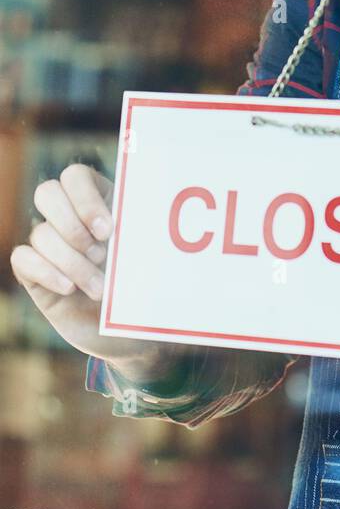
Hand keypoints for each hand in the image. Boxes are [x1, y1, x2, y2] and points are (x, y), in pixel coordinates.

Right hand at [10, 162, 176, 375]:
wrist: (130, 332)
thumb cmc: (144, 286)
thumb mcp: (148, 255)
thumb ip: (139, 231)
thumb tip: (142, 213)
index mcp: (99, 200)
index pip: (75, 176)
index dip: (86, 199)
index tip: (107, 231)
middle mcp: (70, 217)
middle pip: (47, 193)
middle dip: (73, 226)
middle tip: (100, 254)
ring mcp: (50, 244)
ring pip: (40, 233)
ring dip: (72, 261)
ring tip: (100, 288)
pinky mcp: (35, 273)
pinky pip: (23, 258)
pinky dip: (46, 271)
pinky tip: (69, 288)